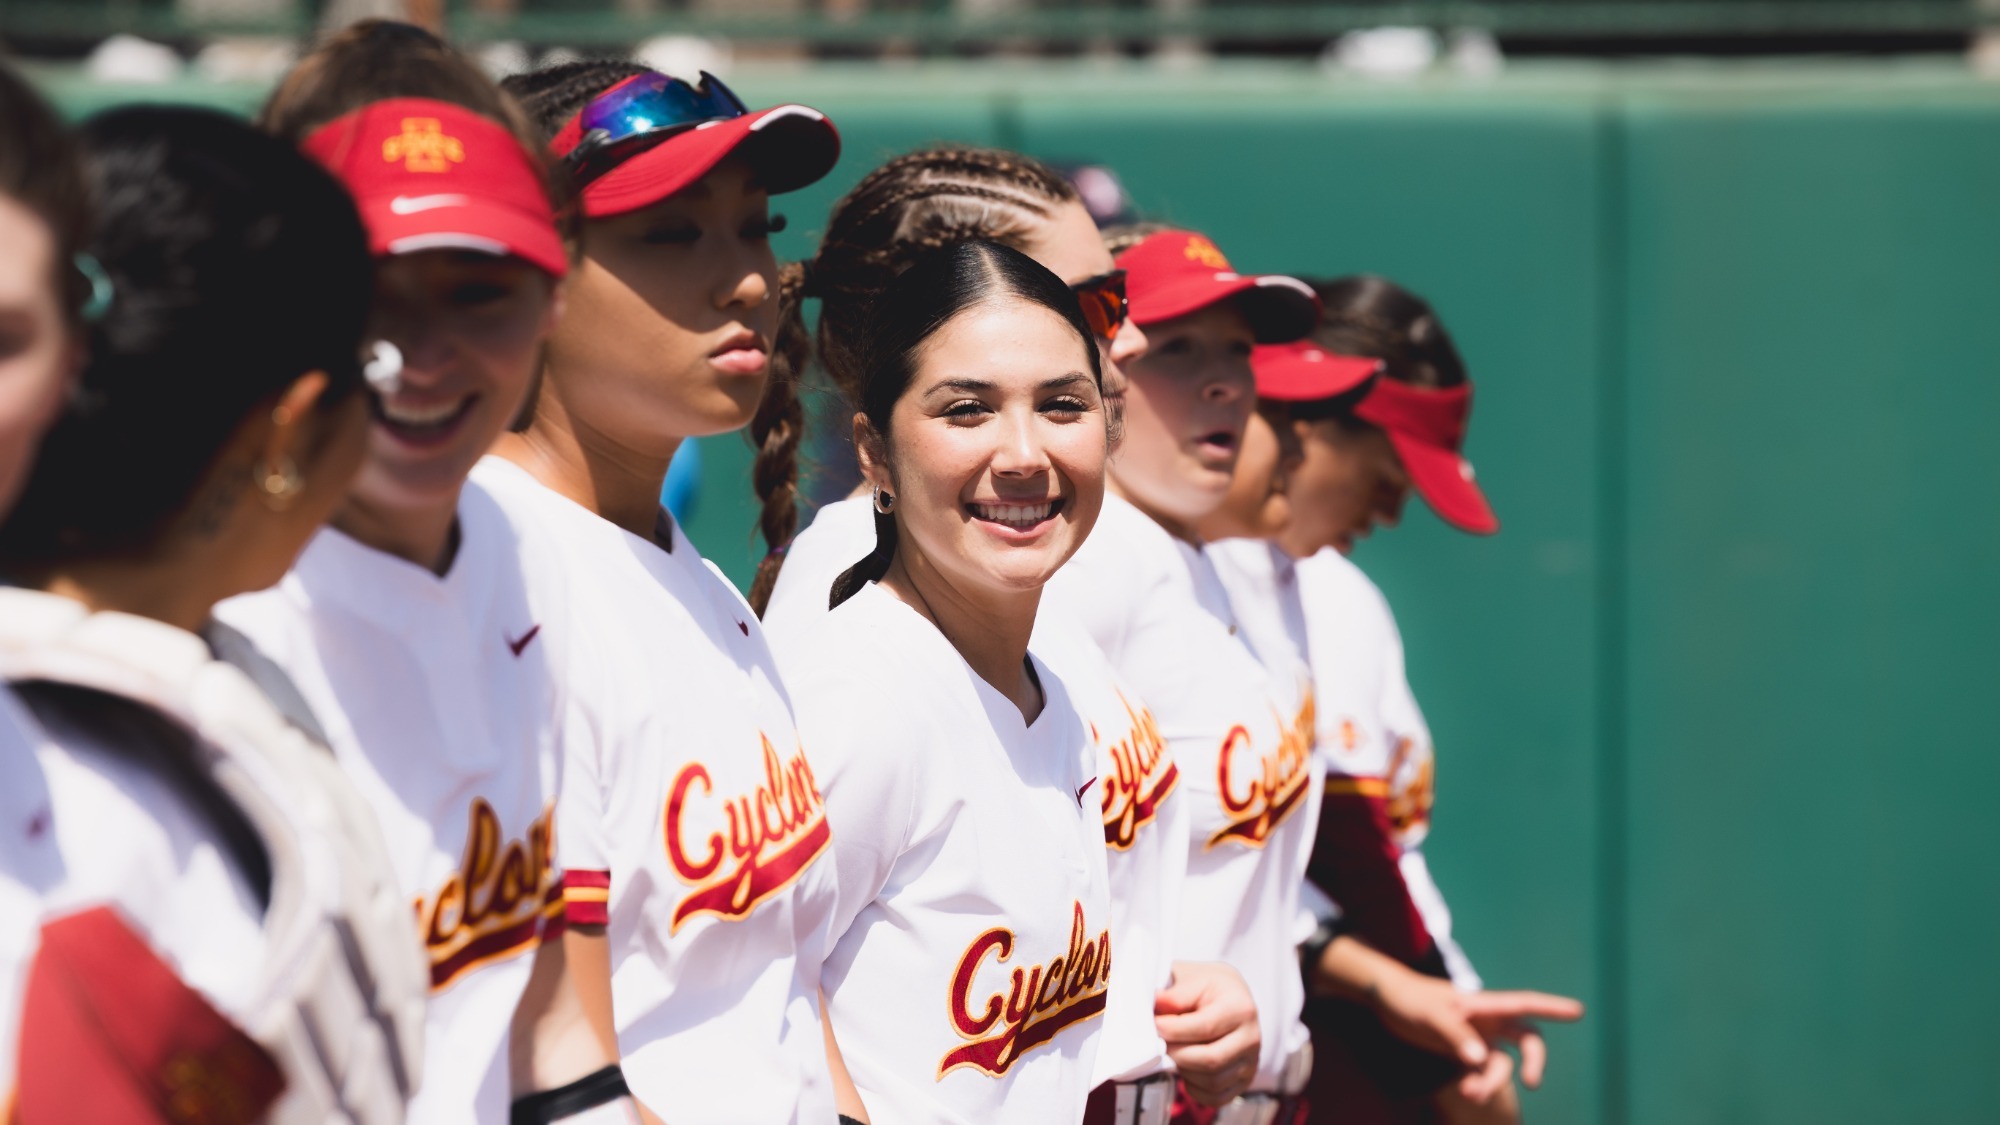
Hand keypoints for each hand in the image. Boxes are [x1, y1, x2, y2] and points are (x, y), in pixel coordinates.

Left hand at [1154, 961, 1260, 1106]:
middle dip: (1177, 1054)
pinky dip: (1194, 1088)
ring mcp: (1251, 1062)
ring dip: (1184, 1070)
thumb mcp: (1192, 978)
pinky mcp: (1244, 1081)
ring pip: (1212, 1081)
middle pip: (1210, 1060)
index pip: (1204, 1027)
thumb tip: (1156, 1004)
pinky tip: (1185, 1069)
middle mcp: (1252, 1037)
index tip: (1154, 1024)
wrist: (1229, 998)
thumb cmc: (1206, 988)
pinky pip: (1216, 1098)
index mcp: (1241, 1007)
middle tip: (1159, 1043)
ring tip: (1173, 1051)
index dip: (1173, 1029)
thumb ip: (1175, 994)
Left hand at [1368, 971, 1582, 1099]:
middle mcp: (1488, 1022)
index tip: (1580, 1011)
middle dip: (1534, 1061)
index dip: (1553, 1008)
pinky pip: (1481, 1073)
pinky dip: (1477, 1084)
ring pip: (1501, 1064)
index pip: (1525, 1004)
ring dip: (1492, 1082)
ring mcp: (1477, 1038)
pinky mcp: (1463, 1053)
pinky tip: (1465, 1091)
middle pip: (1526, 1039)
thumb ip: (1455, 1036)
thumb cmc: (1411, 999)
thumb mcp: (1431, 1015)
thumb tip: (1478, 1060)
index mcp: (1484, 1004)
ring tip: (1470, 1095)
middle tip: (1531, 1083)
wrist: (1388, 1001)